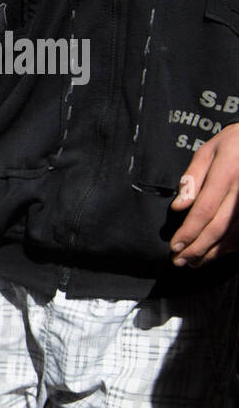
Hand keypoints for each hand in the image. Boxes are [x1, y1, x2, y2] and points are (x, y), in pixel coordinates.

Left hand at [168, 123, 238, 265]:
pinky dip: (230, 247)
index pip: (205, 209)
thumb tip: (179, 207)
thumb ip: (192, 178)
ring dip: (213, 252)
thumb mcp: (208, 151)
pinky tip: (214, 254)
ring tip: (193, 263)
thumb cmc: (232, 144)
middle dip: (198, 248)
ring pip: (234, 234)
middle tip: (179, 262)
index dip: (189, 231)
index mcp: (228, 173)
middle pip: (220, 227)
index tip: (174, 246)